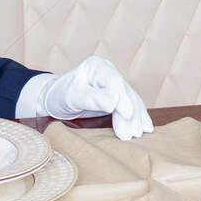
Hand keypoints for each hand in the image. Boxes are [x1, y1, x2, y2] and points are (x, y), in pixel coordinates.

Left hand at [36, 56, 153, 139]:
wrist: (55, 99)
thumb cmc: (60, 95)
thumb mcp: (72, 96)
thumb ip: (92, 98)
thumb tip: (114, 102)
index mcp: (96, 66)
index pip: (114, 82)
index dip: (123, 99)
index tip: (128, 115)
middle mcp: (108, 72)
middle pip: (125, 92)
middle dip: (130, 113)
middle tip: (131, 134)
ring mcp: (113, 83)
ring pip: (131, 99)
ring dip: (135, 117)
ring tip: (137, 134)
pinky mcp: (117, 95)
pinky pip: (130, 104)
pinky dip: (137, 116)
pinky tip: (145, 127)